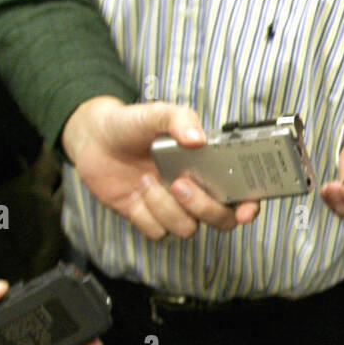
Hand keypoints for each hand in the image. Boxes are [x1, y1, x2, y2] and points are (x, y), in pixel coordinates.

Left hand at [61, 96, 258, 239]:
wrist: (93, 139)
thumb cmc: (132, 124)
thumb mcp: (157, 112)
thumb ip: (179, 118)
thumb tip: (198, 139)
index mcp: (210, 166)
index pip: (243, 192)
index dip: (250, 206)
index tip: (244, 210)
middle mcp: (198, 189)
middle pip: (221, 219)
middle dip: (202, 206)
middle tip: (178, 183)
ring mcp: (175, 207)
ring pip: (188, 228)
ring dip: (165, 207)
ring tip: (145, 179)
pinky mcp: (150, 219)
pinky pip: (157, 232)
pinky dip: (144, 214)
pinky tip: (134, 192)